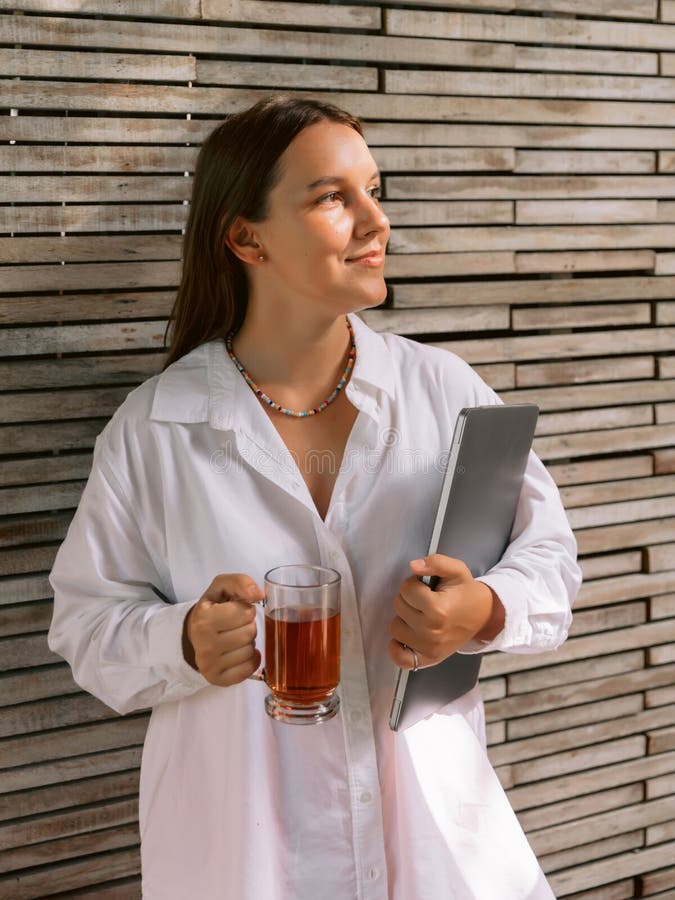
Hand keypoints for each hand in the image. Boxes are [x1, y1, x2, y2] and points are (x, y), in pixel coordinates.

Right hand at [182, 573, 264, 686]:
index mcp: (204, 619)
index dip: (245, 609)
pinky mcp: (218, 679)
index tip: (235, 610)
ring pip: (250, 651)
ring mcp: (210, 664)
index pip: (246, 612)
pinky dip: (250, 660)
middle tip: (236, 625)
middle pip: (250, 632)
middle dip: (248, 626)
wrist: (192, 636)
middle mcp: (204, 644)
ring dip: (248, 642)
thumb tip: (259, 594)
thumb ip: (240, 582)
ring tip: (235, 638)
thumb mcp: (221, 588)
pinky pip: (249, 669)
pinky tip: (239, 653)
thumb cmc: (212, 610)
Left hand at [388, 554, 504, 669]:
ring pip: (395, 628)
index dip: (414, 583)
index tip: (426, 587)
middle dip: (409, 599)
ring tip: (421, 615)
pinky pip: (400, 657)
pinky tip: (409, 635)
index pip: (406, 589)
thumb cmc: (466, 593)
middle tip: (426, 600)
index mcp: (438, 608)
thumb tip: (414, 565)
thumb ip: (435, 562)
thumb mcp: (456, 570)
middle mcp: (431, 631)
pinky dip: (399, 647)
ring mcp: (429, 647)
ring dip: (404, 619)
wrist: (483, 616)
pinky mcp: (428, 659)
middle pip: (399, 606)